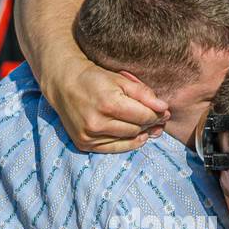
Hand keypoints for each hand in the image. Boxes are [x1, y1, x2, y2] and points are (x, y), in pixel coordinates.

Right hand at [52, 63, 169, 153]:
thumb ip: (144, 94)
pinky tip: (137, 136)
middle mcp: (97, 122)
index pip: (143, 116)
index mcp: (108, 103)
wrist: (64, 84)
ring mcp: (89, 136)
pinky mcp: (84, 144)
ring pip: (127, 140)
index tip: (163, 112)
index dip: (157, 115)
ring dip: (140, 134)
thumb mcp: (121, 80)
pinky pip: (114, 149)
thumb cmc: (95, 79)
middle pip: (136, 129)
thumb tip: (164, 108)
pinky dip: (128, 143)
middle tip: (156, 119)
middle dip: (149, 124)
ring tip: (146, 126)